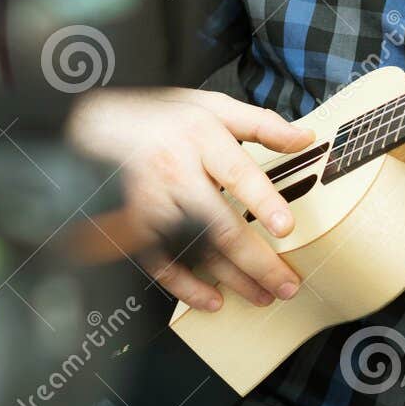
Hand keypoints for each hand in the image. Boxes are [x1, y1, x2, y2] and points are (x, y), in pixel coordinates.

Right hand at [66, 87, 314, 310]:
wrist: (100, 123)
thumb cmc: (164, 117)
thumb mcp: (212, 105)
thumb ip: (260, 123)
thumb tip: (304, 138)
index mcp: (200, 137)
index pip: (236, 172)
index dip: (262, 201)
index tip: (286, 228)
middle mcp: (175, 170)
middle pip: (219, 224)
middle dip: (257, 260)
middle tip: (287, 285)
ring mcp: (153, 201)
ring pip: (196, 250)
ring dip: (230, 279)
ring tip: (262, 296)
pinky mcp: (136, 224)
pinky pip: (160, 262)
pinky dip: (185, 286)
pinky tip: (211, 300)